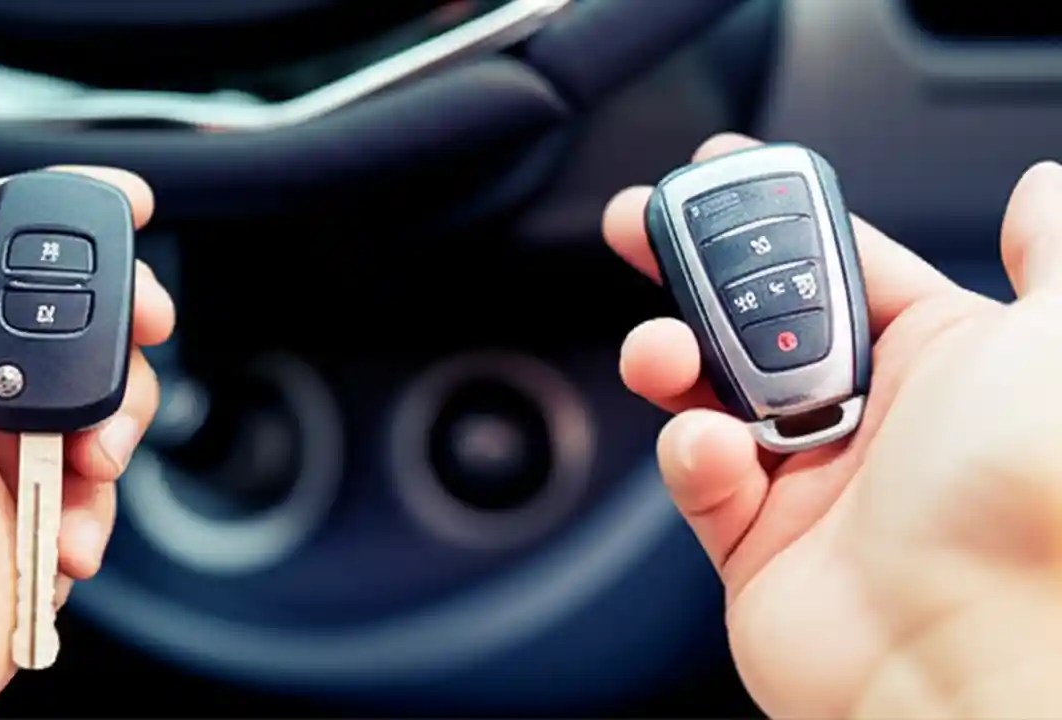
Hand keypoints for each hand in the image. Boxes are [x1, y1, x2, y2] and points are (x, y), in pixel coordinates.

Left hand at [0, 121, 174, 717]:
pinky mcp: (39, 504)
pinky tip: (62, 528)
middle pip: (85, 315)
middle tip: (143, 340)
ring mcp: (7, 443)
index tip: (135, 201)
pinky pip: (108, 481)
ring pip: (111, 397)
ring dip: (117, 431)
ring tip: (80, 468)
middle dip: (124, 333)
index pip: (10, 236)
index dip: (79, 212)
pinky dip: (100, 506)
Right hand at [606, 133, 1061, 717]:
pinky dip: (693, 457)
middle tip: (641, 227)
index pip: (838, 262)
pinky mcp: (757, 543)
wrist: (964, 662)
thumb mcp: (1057, 340)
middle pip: (758, 317)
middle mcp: (872, 418)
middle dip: (695, 271)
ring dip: (673, 356)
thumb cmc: (1023, 509)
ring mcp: (810, 482)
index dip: (773, 215)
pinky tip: (714, 455)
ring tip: (661, 352)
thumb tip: (1042, 189)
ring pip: (712, 391)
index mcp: (940, 360)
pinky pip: (701, 478)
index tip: (714, 175)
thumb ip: (1052, 251)